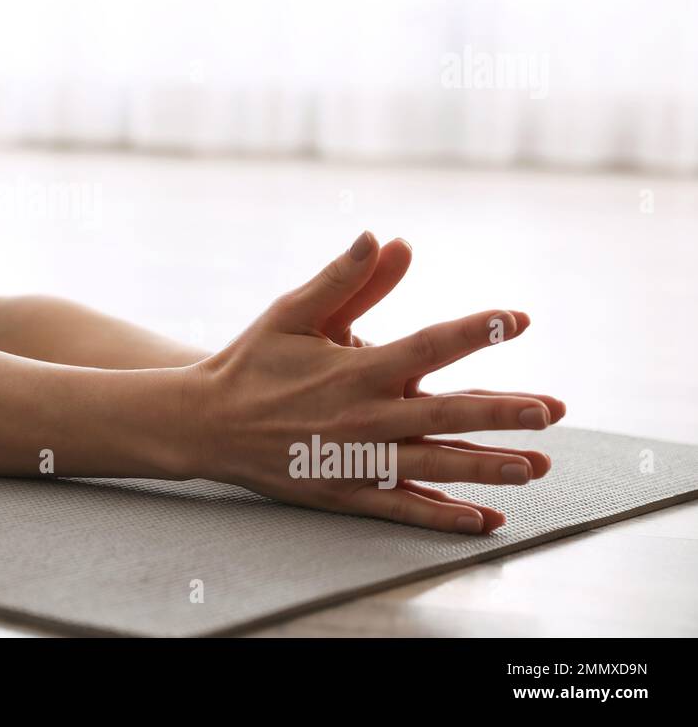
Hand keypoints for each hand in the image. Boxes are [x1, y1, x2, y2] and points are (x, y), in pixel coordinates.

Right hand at [189, 231, 564, 532]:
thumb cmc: (250, 361)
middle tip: (551, 411)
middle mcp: (361, 416)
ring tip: (535, 467)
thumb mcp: (292, 312)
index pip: (428, 347)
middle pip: (445, 415)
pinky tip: (483, 519)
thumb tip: (381, 237)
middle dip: (502, 413)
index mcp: (353, 369)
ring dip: (487, 467)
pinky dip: (444, 515)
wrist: (205, 422)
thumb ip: (343, 279)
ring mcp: (355, 460)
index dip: (476, 332)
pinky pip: (404, 509)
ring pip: (434, 466)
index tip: (516, 320)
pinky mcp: (345, 491)